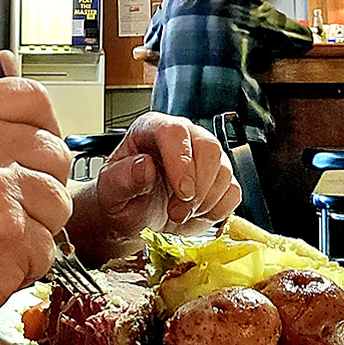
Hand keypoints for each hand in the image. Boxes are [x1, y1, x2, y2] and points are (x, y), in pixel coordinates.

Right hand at [0, 71, 71, 344]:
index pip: (34, 98)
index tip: (33, 146)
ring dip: (37, 222)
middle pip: (55, 152)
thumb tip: (7, 64)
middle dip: (41, 179)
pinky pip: (47, 246)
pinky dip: (26, 261)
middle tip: (11, 202)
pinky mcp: (15, 244)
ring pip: (58, 201)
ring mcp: (4, 197)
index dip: (42, 124)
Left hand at [68, 113, 240, 261]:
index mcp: (152, 129)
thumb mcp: (110, 191)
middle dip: (197, 188)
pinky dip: (217, 210)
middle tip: (176, 213)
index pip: (174, 132)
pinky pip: (233, 191)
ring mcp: (204, 156)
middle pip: (209, 148)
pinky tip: (195, 215)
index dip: (181, 162)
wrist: (133, 216)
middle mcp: (183, 136)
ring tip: (179, 215)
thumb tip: (144, 167)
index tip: (181, 192)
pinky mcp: (220, 178)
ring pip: (224, 171)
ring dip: (204, 202)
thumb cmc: (121, 197)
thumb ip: (122, 178)